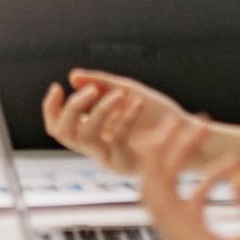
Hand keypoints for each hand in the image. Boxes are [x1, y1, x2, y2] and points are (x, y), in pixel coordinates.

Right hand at [42, 70, 199, 173]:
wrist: (188, 133)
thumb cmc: (158, 113)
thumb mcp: (128, 91)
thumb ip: (101, 84)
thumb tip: (73, 76)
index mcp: (92, 131)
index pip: (57, 126)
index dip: (50, 108)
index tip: (57, 86)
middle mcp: (96, 146)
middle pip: (63, 133)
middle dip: (71, 108)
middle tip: (90, 91)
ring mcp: (109, 157)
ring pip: (86, 137)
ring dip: (98, 111)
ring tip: (118, 94)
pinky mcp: (127, 163)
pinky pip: (116, 139)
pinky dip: (124, 117)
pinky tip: (136, 102)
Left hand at [135, 119, 239, 239]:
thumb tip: (238, 174)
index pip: (163, 203)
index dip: (154, 168)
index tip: (153, 139)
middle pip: (158, 194)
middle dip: (165, 155)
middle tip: (176, 124)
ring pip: (171, 195)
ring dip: (183, 164)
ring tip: (203, 134)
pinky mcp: (202, 238)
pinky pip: (189, 203)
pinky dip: (203, 181)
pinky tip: (227, 166)